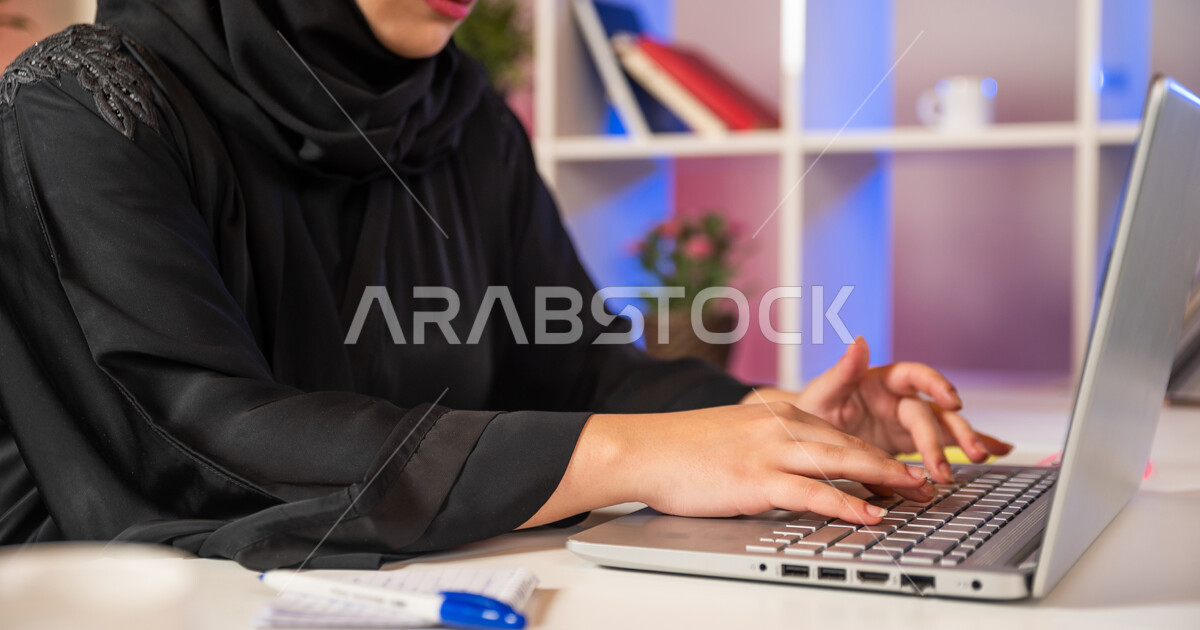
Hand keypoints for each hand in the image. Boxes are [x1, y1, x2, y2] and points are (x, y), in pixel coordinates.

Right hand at [520, 401, 937, 528]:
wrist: (643, 449)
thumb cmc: (684, 448)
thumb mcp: (736, 434)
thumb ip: (771, 444)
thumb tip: (797, 466)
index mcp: (777, 413)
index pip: (839, 431)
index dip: (877, 449)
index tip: (905, 465)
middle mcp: (780, 426)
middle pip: (850, 442)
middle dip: (895, 461)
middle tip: (930, 478)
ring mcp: (769, 452)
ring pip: (840, 462)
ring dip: (884, 477)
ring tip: (917, 492)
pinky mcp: (756, 479)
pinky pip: (811, 493)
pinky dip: (845, 503)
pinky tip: (868, 514)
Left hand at [746, 337, 1011, 482]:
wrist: (804, 440)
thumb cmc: (811, 410)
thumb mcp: (820, 393)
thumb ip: (841, 371)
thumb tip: (858, 340)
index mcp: (881, 380)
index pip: (915, 376)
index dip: (936, 384)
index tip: (952, 400)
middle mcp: (900, 399)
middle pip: (934, 412)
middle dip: (953, 432)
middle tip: (969, 453)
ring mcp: (906, 424)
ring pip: (943, 430)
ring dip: (965, 442)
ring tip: (982, 458)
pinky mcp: (908, 446)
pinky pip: (942, 446)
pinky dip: (969, 447)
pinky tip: (1000, 452)